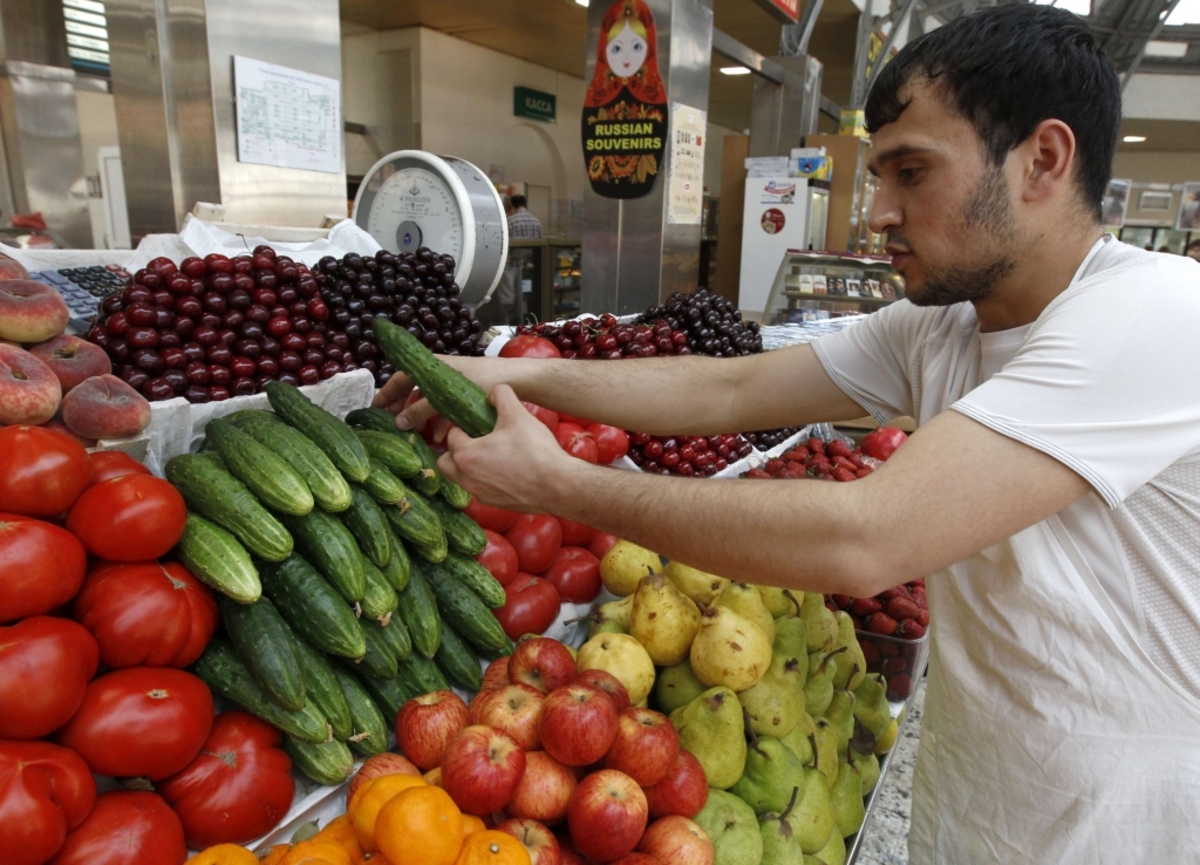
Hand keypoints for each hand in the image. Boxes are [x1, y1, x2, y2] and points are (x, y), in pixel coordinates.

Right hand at [371, 354, 493, 432]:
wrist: (518, 380)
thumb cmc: (484, 381)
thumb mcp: (448, 398)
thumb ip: (423, 409)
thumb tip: (398, 422)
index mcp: (433, 367)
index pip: (402, 377)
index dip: (388, 392)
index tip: (376, 407)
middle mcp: (441, 374)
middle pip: (413, 389)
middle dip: (401, 406)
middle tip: (389, 421)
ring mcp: (452, 385)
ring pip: (429, 401)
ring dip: (419, 416)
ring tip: (410, 432)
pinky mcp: (464, 396)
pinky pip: (445, 408)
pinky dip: (440, 421)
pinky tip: (439, 437)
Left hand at [437, 384, 576, 511]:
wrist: (558, 485)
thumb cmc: (535, 450)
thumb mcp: (518, 414)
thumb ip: (501, 395)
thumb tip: (493, 391)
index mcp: (465, 455)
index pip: (451, 435)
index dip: (463, 425)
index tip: (476, 422)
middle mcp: (466, 478)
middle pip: (445, 462)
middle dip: (455, 449)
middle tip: (475, 439)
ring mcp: (480, 494)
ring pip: (461, 478)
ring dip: (468, 465)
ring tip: (490, 453)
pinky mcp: (494, 504)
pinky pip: (480, 489)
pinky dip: (485, 479)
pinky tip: (505, 469)